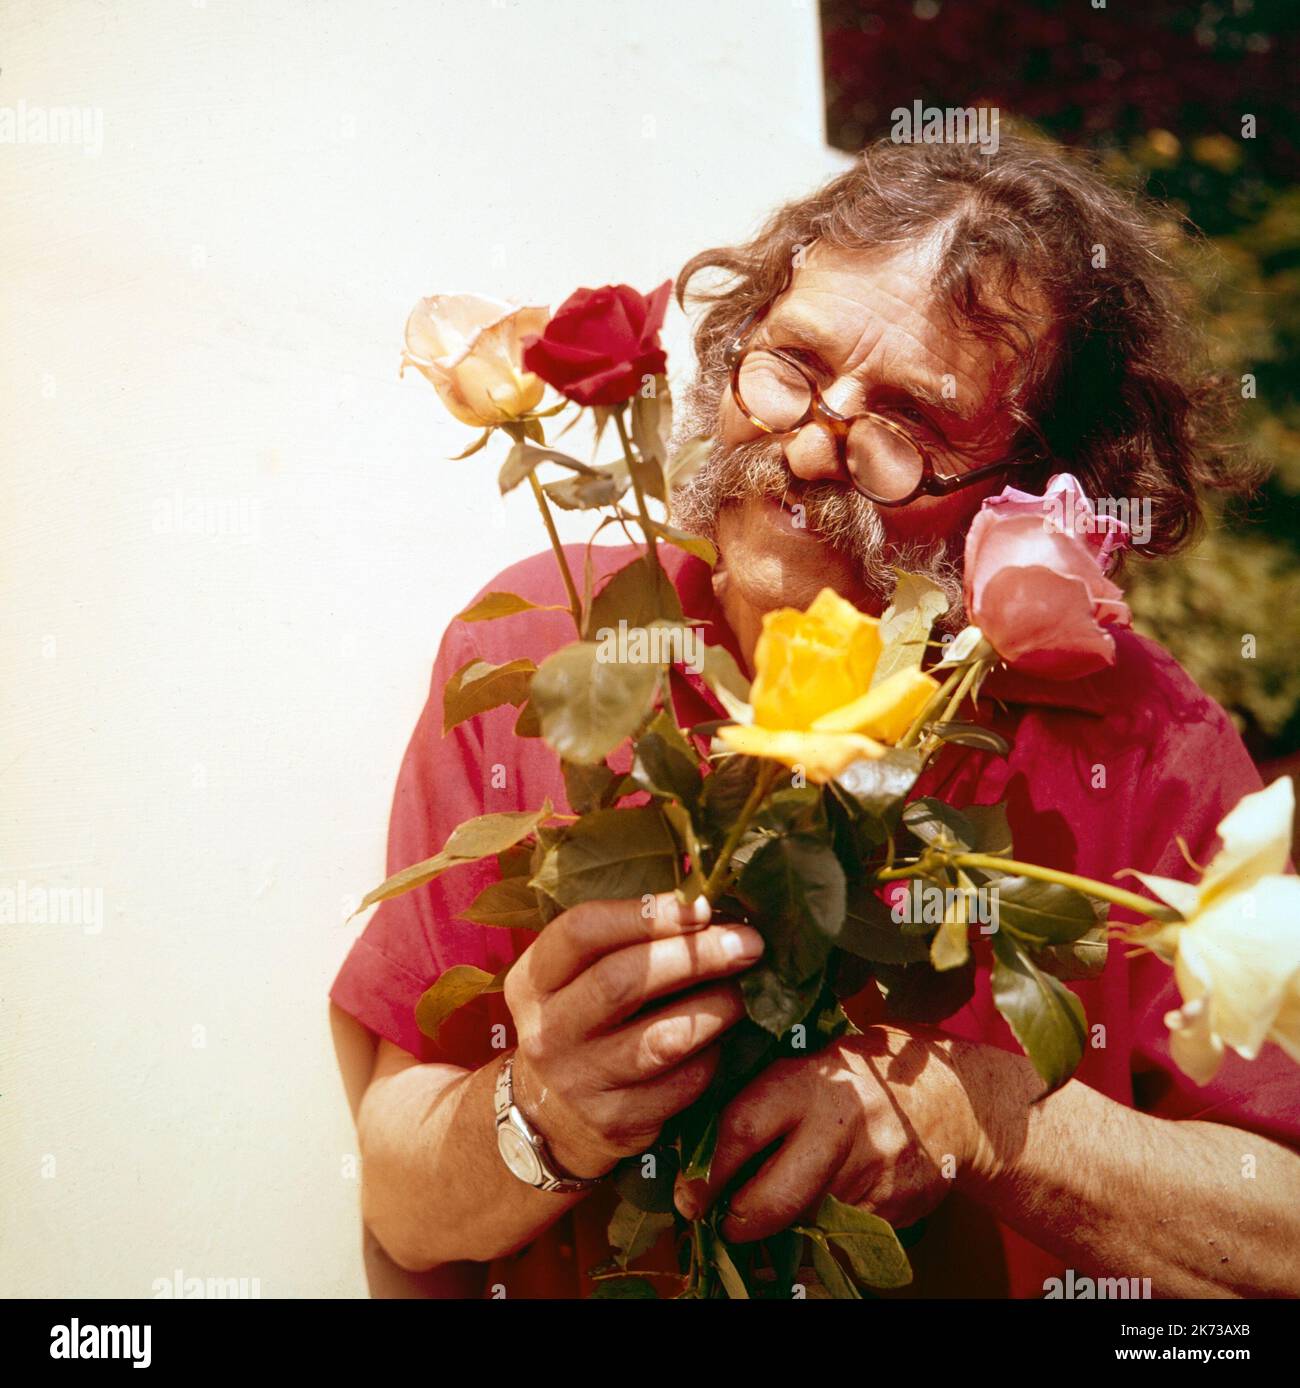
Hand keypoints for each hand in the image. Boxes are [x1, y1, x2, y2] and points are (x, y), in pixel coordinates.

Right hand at [503, 891, 763, 1180]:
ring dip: (718, 1006)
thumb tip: (705, 901)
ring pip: (663, 1038)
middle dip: (696, 956)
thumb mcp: (575, 978)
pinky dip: (714, 1055)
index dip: (646, 915)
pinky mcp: (616, 1122)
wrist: (551, 1117)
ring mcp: (580, 1081)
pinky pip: (683, 1083)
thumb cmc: (583, 1021)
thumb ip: (621, 940)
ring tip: (748, 989)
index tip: (701, 905)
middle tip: (748, 943)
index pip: (582, 931)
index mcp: (533, 980)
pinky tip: (726, 1037)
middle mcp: (547, 1031)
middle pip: (624, 981)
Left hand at [673, 1025, 984, 1241]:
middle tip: (722, 1222)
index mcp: (811, 1082)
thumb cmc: (871, 1074)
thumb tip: (706, 1138)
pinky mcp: (888, 1209)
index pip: (742, 1129)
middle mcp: (838, 1129)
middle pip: (770, 1199)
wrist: (958, 1101)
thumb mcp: (820, 1060)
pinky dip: (820, 1227)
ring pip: (802, 1219)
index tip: (690, 1191)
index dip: (709, 1170)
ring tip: (766, 1211)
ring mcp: (867, 1174)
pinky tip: (821, 1205)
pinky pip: (837, 1231)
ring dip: (780, 1226)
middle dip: (738, 1220)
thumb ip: (773, 1093)